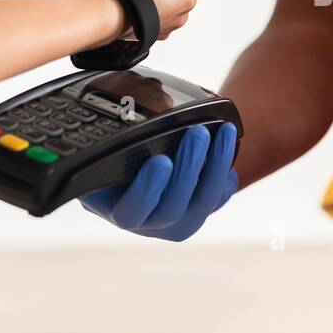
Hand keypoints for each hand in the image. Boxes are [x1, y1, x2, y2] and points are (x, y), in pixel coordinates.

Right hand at [80, 123, 237, 240]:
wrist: (132, 158)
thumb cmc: (113, 150)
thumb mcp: (104, 148)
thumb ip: (110, 138)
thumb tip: (128, 109)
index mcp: (116, 208)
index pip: (131, 212)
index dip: (147, 189)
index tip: (161, 160)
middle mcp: (147, 223)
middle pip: (171, 209)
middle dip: (188, 169)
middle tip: (197, 133)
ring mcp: (176, 220)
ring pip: (201, 205)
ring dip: (215, 167)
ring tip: (223, 133)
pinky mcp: (199, 210)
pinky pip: (218, 199)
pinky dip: (226, 175)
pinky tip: (229, 149)